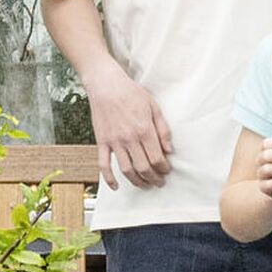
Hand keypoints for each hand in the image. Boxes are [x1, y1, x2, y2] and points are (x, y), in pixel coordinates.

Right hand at [87, 64, 172, 189]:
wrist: (106, 84)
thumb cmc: (131, 93)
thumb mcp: (154, 107)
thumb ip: (163, 129)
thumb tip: (170, 150)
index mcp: (144, 130)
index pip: (157, 158)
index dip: (164, 168)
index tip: (166, 170)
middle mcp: (129, 138)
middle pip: (144, 167)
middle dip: (154, 179)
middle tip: (158, 182)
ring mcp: (114, 141)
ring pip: (126, 170)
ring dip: (137, 181)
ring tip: (144, 185)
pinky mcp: (101, 142)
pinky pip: (103, 164)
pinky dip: (109, 178)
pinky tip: (116, 187)